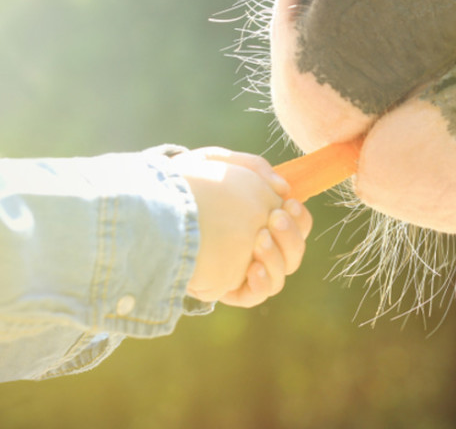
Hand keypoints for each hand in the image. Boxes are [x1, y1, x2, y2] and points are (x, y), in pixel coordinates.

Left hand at [177, 147, 311, 304]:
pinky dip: (263, 283)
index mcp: (262, 221)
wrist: (151, 208)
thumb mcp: (218, 162)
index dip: (300, 218)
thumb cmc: (185, 183)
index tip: (288, 203)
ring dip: (277, 257)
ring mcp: (244, 270)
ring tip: (259, 239)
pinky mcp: (227, 289)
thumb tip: (285, 188)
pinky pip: (256, 296)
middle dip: (291, 235)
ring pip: (282, 275)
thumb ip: (254, 166)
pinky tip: (253, 268)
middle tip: (273, 219)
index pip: (297, 226)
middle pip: (295, 252)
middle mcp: (258, 248)